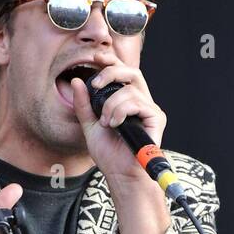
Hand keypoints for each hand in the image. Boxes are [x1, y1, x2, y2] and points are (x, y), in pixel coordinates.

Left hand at [69, 58, 166, 184]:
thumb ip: (83, 105)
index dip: (111, 62)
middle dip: (111, 72)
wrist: (119, 174)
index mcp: (127, 101)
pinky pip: (138, 102)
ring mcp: (150, 109)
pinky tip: (114, 124)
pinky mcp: (156, 118)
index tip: (96, 58)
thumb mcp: (89, 126)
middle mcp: (141, 102)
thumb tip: (77, 81)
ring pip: (131, 89)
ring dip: (112, 104)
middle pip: (131, 71)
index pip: (122, 73)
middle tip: (96, 85)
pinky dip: (122, 110)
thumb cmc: (109, 154)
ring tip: (106, 122)